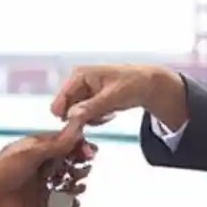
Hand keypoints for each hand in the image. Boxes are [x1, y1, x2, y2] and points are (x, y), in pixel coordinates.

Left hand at [0, 121, 97, 206]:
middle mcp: (45, 163)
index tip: (87, 153)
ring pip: (71, 182)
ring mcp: (45, 182)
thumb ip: (56, 143)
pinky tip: (68, 201)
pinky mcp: (44, 201)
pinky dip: (69, 203)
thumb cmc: (3, 170)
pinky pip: (64, 202)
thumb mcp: (31, 152)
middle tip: (79, 171)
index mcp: (41, 147)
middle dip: (81, 166)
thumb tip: (77, 126)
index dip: (80, 147)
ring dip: (77, 184)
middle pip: (73, 162)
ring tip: (74, 187)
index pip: (68, 143)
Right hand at [50, 65, 188, 129]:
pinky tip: (109, 113)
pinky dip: (96, 119)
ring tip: (108, 113)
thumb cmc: (131, 84)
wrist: (147, 85)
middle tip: (100, 120)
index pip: (60, 102)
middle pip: (67, 111)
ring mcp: (82, 92)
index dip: (65, 118)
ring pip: (76, 116)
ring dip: (91, 120)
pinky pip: (85, 117)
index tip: (77, 130)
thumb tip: (70, 118)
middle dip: (81, 119)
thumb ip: (90, 107)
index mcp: (78, 75)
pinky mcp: (89, 101)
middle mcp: (76, 83)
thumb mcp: (112, 97)